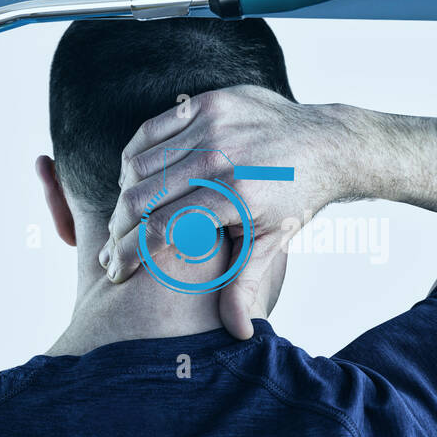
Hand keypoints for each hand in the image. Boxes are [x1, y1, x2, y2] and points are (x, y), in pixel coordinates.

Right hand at [98, 85, 353, 337]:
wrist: (326, 143)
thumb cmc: (298, 199)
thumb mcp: (273, 244)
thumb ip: (245, 285)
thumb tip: (239, 334)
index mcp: (235, 197)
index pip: (162, 229)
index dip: (131, 255)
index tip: (116, 272)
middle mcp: (221, 158)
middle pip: (142, 197)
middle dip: (118, 230)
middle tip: (110, 250)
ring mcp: (214, 125)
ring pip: (140, 163)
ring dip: (123, 194)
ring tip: (124, 219)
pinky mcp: (209, 103)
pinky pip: (152, 129)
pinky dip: (136, 155)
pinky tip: (134, 179)